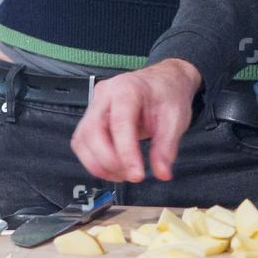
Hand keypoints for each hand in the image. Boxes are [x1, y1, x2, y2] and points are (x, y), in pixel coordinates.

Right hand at [70, 59, 201, 183]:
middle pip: (91, 132)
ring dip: (98, 165)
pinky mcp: (90, 118)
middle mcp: (105, 95)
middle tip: (131, 175)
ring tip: (123, 174)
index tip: (137, 175)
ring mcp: (94, 105)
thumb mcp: (176, 118)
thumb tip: (162, 173)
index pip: (119, 123)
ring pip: (82, 140)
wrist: (163, 82)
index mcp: (128, 89)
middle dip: (108, 161)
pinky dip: (94, 161)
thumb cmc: (167, 95)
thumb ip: (166, 147)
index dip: (126, 153)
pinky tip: (114, 168)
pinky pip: (82, 143)